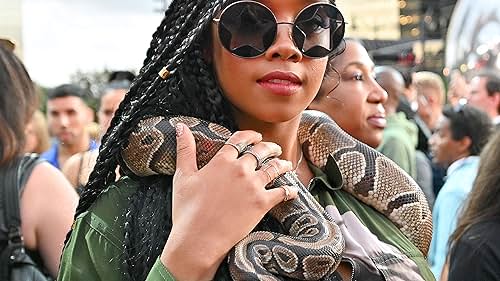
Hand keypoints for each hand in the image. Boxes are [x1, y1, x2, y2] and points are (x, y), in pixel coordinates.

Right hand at [161, 123, 297, 280]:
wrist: (198, 240)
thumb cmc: (187, 211)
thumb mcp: (182, 177)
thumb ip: (185, 150)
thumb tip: (180, 126)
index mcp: (221, 161)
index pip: (240, 140)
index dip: (250, 136)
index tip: (256, 136)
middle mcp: (240, 169)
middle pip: (260, 152)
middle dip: (269, 148)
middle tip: (275, 148)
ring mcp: (253, 186)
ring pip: (273, 168)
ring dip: (282, 164)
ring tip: (286, 164)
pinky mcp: (262, 203)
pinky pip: (282, 192)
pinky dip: (289, 190)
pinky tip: (293, 190)